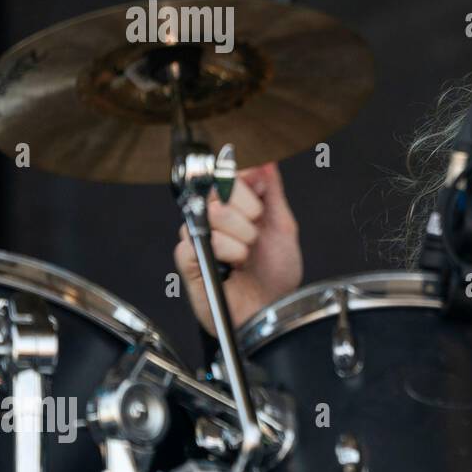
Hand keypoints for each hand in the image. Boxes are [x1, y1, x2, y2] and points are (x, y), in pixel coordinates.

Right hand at [173, 162, 302, 332]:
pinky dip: (226, 252)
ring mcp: (198, 237)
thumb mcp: (284, 227)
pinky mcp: (188, 259)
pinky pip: (198, 240)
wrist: (270, 310)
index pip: (228, 173)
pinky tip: (233, 266)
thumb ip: (273, 192)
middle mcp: (212, 218)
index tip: (261, 207)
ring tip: (246, 255)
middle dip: (249, 214)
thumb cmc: (275, 276)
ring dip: (241, 237)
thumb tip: (267, 160)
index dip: (246, 186)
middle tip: (256, 235)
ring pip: (213, 214)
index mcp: (234, 207)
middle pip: (219, 189)